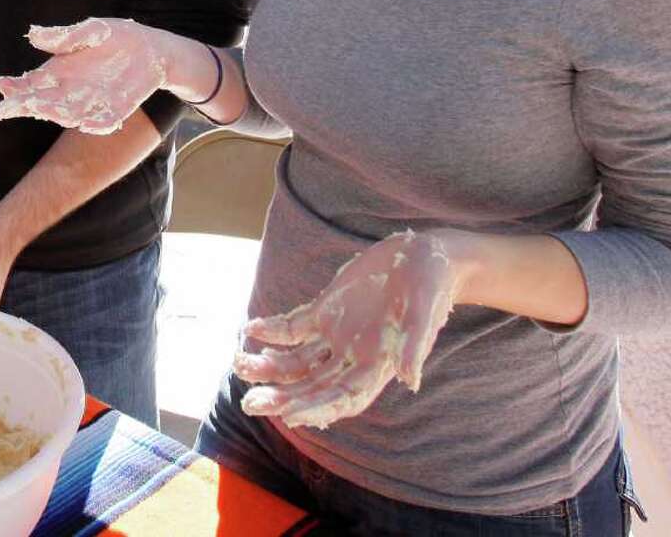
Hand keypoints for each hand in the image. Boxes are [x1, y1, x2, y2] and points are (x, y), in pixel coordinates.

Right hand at [0, 17, 169, 134]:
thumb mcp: (91, 30)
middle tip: (9, 106)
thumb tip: (32, 34)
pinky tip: (89, 124)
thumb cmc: (116, 37)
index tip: (0, 85)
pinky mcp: (115, 111)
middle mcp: (70, 91)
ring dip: (54, 114)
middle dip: (25, 105)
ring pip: (67, 115)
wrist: (152, 51)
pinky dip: (97, 124)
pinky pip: (103, 122)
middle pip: (42, 103)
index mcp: (59, 71)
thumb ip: (65, 36)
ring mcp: (92, 103)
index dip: (14, 87)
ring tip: (40, 109)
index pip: (30, 83)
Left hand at [234, 230, 458, 429]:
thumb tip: (409, 380)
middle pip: (313, 386)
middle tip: (249, 403)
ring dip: (270, 366)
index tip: (289, 414)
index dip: (318, 408)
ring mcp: (337, 334)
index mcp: (378, 364)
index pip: (344, 398)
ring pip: (298, 360)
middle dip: (283, 396)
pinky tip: (251, 328)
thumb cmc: (430, 284)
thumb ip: (414, 344)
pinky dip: (273, 330)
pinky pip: (295, 328)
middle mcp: (353, 356)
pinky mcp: (326, 311)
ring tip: (240, 364)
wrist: (423, 256)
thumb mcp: (424, 311)